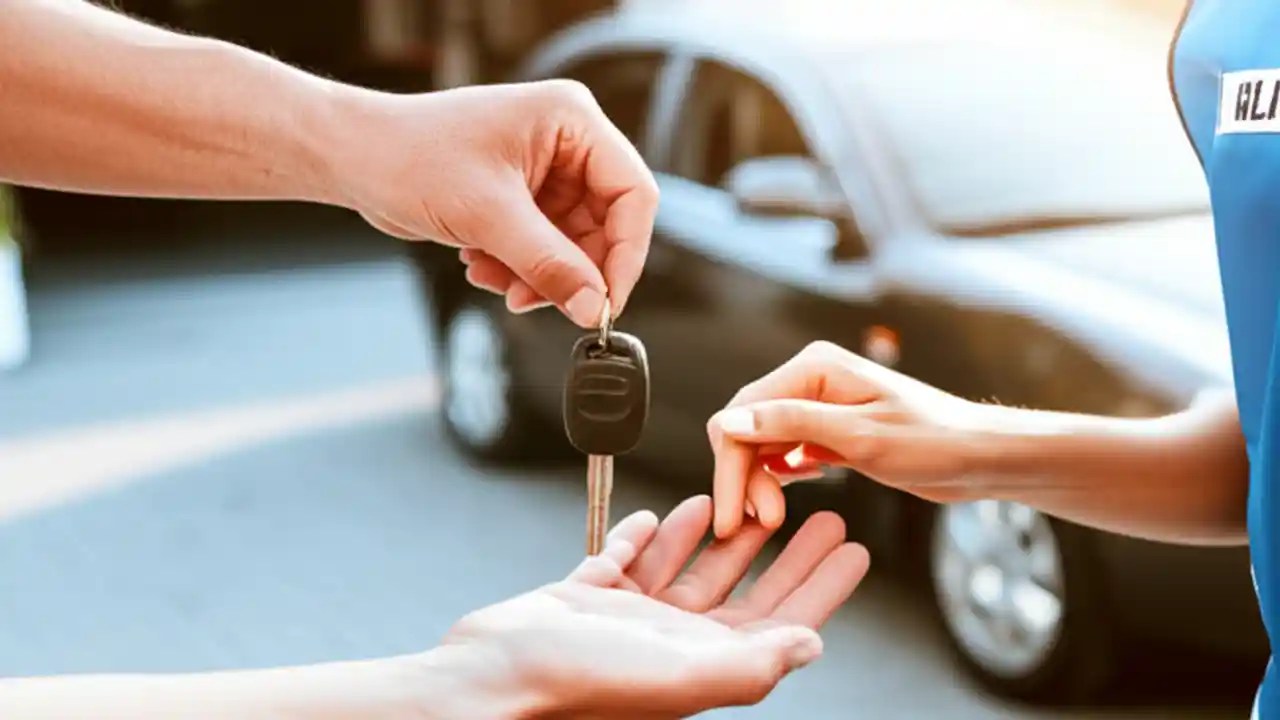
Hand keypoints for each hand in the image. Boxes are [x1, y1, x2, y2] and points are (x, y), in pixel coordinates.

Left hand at [335, 81, 657, 327]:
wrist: (352, 158)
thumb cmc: (409, 155)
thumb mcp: (488, 217)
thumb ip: (549, 265)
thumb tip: (594, 306)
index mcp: (571, 121)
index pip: (632, 192)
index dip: (626, 252)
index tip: (607, 299)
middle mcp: (564, 141)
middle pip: (605, 224)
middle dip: (571, 269)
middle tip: (545, 300)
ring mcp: (543, 170)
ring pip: (572, 244)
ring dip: (538, 273)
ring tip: (497, 279)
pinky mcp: (520, 196)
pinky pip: (543, 246)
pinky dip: (519, 268)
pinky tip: (482, 266)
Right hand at [441, 496, 868, 717]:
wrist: (494, 671)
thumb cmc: (582, 679)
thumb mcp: (681, 674)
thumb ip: (751, 664)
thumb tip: (811, 645)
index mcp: (703, 663)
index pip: (782, 621)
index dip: (821, 585)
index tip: (855, 548)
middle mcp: (673, 642)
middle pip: (747, 589)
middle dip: (786, 550)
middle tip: (823, 511)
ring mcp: (630, 620)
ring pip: (691, 570)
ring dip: (724, 533)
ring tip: (752, 496)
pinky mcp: (588, 598)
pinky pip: (630, 559)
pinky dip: (654, 536)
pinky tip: (672, 513)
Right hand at [706, 341, 988, 537]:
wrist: (979, 455)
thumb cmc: (933, 442)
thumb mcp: (859, 437)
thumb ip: (791, 424)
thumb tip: (728, 421)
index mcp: (812, 367)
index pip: (741, 415)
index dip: (729, 467)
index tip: (732, 519)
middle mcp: (808, 377)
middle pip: (744, 428)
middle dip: (743, 477)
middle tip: (758, 526)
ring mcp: (816, 402)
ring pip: (759, 442)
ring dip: (757, 480)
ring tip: (773, 518)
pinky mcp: (826, 428)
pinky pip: (781, 450)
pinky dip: (776, 475)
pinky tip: (786, 497)